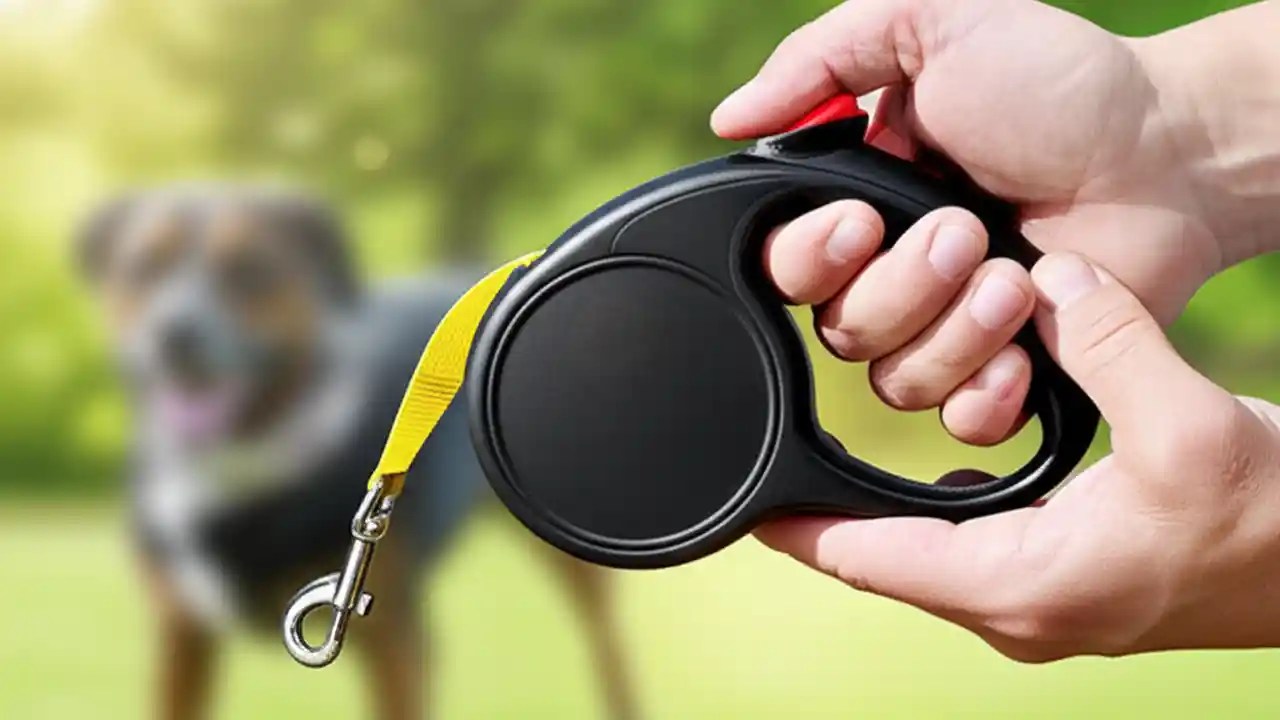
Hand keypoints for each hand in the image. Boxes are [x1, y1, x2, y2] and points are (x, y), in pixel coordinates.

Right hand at [711, 0, 1230, 443]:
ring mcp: (946, 327)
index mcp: (860, 200)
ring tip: (1014, 276)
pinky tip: (1021, 350)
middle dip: (899, 286)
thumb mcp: (929, 24)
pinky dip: (983, 395)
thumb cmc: (1055, 82)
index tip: (862, 217)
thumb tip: (729, 120)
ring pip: (892, 379)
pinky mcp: (1004, 370)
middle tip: (964, 227)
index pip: (784, 263)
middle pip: (835, 329)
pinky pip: (957, 420)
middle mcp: (891, 273)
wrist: (1167, 149)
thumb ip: (820, 59)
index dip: (809, 257)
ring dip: (954, 330)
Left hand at [758, 253, 1279, 661]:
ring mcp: (1039, 608)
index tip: (748, 500)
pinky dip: (939, 512)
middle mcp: (1016, 612)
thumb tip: (1047, 278)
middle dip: (831, 512)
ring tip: (838, 451)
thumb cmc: (1272, 523)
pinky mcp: (1063, 589)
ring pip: (924, 557)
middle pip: (884, 561)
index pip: (869, 560)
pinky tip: (941, 461)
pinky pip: (968, 553)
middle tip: (784, 449)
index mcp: (1021, 586)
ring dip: (884, 511)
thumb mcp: (1190, 424)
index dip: (799, 530)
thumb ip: (1106, 343)